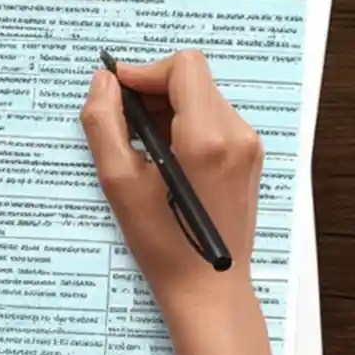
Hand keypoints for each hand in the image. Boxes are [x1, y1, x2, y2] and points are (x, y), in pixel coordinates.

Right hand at [81, 50, 278, 354]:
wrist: (207, 287)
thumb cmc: (161, 243)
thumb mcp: (119, 182)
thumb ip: (105, 123)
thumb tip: (104, 82)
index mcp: (207, 137)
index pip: (184, 66)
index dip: (147, 71)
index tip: (120, 91)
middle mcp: (237, 134)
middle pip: (193, 80)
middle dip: (155, 92)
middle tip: (125, 124)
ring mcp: (249, 146)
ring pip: (203, 97)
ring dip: (170, 109)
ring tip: (144, 148)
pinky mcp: (250, 158)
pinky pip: (215, 119)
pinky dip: (187, 125)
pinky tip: (167, 159)